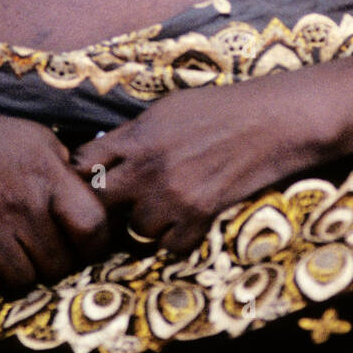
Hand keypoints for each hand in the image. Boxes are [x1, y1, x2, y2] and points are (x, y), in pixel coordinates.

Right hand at [0, 97, 110, 302]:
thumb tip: (97, 200)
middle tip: (47, 255)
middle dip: (57, 264)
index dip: (96, 245)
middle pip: (58, 263)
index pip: (91, 226)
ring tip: (17, 255)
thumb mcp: (37, 139)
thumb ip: (68, 171)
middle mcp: (20, 204)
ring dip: (24, 274)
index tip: (88, 248)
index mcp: (47, 174)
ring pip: (24, 280)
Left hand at [72, 78, 318, 254]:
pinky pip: (171, 246)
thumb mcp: (168, 108)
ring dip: (147, 223)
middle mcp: (148, 169)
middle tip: (121, 203)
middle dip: (108, 204)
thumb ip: (133, 133)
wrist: (270, 120)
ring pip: (137, 230)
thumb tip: (103, 152)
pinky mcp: (200, 216)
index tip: (92, 178)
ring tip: (165, 206)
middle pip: (100, 204)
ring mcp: (173, 196)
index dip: (83, 173)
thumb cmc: (220, 107)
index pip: (82, 164)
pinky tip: (188, 219)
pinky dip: (178, 238)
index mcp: (136, 137)